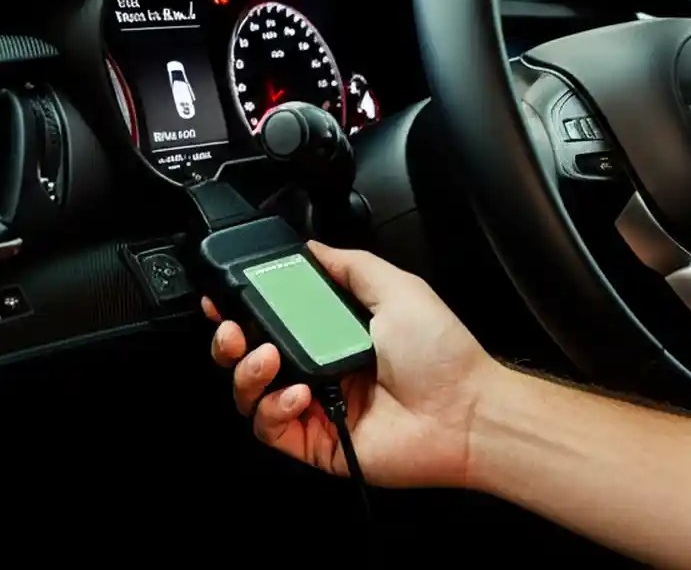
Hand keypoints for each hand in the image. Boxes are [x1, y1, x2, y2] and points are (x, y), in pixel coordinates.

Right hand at [205, 241, 497, 488]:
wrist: (466, 410)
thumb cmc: (442, 353)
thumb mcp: (395, 288)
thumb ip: (349, 265)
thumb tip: (312, 246)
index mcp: (334, 332)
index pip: (272, 319)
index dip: (242, 309)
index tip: (224, 297)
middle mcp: (320, 368)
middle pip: (250, 356)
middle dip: (229, 340)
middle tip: (231, 328)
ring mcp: (316, 407)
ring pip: (251, 394)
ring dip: (247, 372)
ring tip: (268, 357)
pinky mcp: (317, 443)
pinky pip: (271, 429)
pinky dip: (273, 409)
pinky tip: (297, 394)